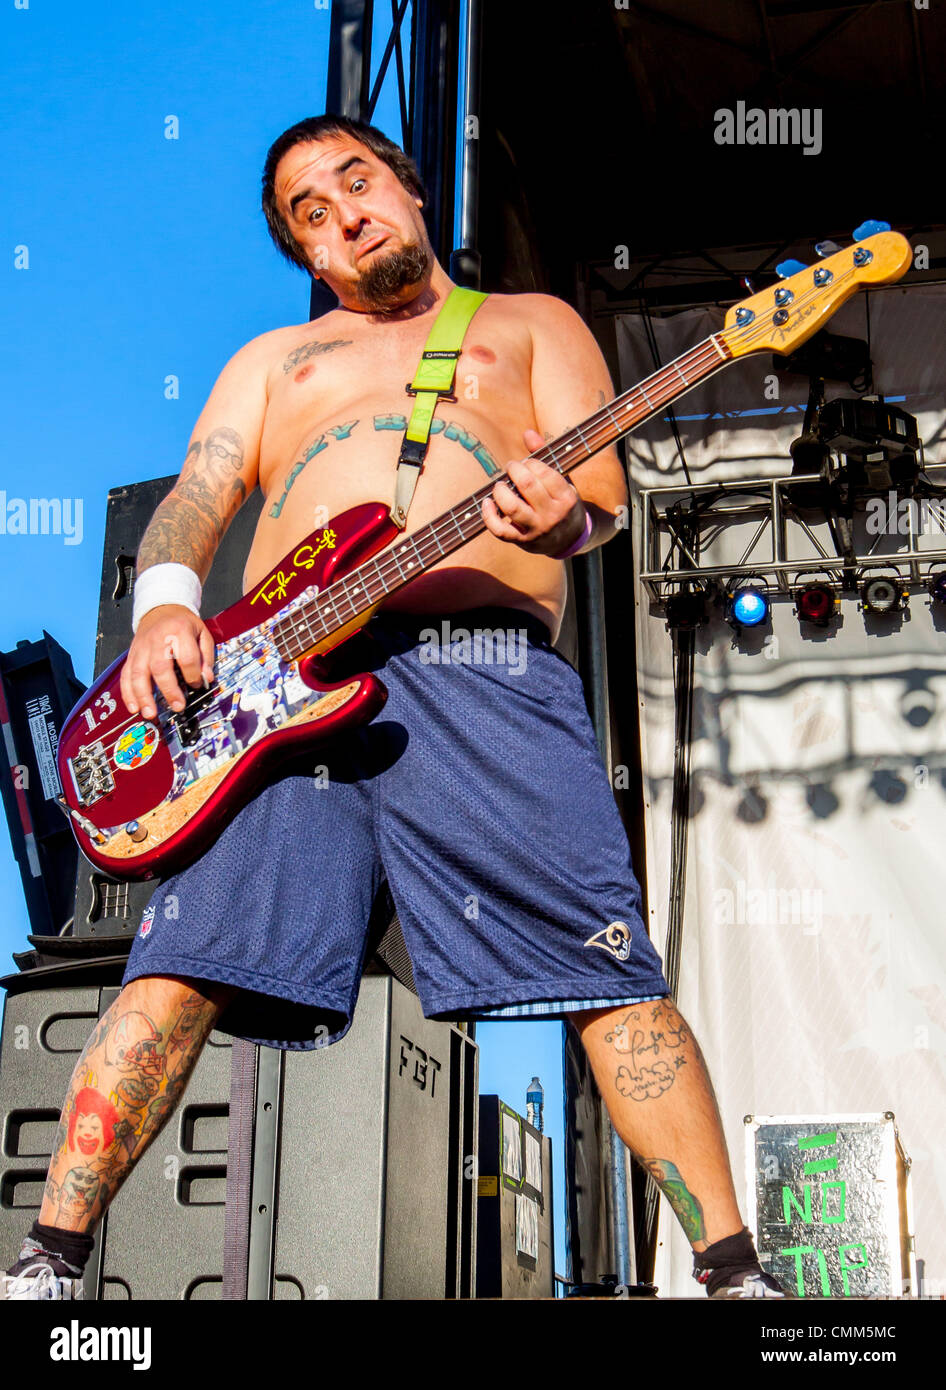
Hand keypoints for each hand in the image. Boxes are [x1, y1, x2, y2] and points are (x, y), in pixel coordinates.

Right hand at [121, 606, 215, 719]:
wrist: (160, 609)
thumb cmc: (182, 623)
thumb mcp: (202, 633)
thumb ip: (207, 656)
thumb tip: (207, 678)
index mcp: (179, 631)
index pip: (187, 657)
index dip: (193, 675)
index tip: (197, 685)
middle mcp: (157, 640)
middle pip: (160, 667)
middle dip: (168, 689)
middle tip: (177, 706)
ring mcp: (141, 649)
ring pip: (138, 673)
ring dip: (143, 696)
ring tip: (150, 713)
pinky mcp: (131, 656)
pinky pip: (126, 675)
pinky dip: (128, 693)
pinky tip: (134, 707)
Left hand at [482, 428, 587, 555]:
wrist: (571, 539)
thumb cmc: (562, 503)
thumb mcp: (562, 481)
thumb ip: (545, 456)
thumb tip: (527, 432)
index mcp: (566, 497)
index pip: (544, 473)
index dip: (529, 463)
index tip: (524, 463)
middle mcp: (552, 514)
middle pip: (527, 486)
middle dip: (514, 470)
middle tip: (511, 468)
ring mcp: (537, 529)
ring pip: (512, 507)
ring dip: (500, 491)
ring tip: (500, 485)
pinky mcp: (523, 542)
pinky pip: (500, 530)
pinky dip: (488, 515)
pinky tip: (487, 503)